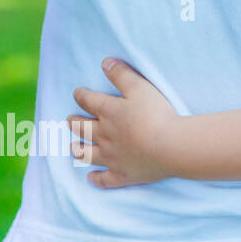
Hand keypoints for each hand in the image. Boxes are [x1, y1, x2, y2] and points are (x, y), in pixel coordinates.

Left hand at [68, 58, 181, 187]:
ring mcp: (111, 157)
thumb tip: (105, 62)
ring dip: (78, 149)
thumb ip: (122, 74)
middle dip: (74, 122)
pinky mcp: (122, 174)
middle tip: (70, 119)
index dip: (81, 95)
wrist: (170, 147)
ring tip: (73, 146)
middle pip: (82, 128)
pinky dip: (96, 178)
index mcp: (109, 112)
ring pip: (86, 154)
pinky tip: (91, 177)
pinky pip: (105, 179)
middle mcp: (104, 135)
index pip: (88, 101)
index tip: (77, 92)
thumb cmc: (157, 114)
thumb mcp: (141, 88)